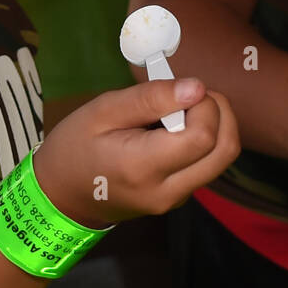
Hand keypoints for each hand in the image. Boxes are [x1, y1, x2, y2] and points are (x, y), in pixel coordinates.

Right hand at [32, 77, 238, 226]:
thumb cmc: (75, 147)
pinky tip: (172, 131)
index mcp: (144, 168)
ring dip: (213, 126)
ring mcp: (176, 200)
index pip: (203, 136)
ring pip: (221, 158)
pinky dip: (202, 142)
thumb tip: (197, 88)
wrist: (62, 195)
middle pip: (225, 150)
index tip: (179, 89)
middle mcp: (168, 191)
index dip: (204, 104)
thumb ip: (150, 98)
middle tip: (189, 95)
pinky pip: (207, 166)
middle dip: (219, 112)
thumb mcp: (102, 111)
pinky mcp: (179, 199)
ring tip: (178, 111)